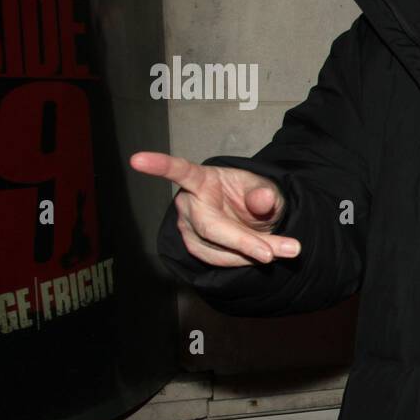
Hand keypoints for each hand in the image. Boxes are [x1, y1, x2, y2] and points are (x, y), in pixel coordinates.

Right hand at [131, 151, 299, 266]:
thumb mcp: (266, 189)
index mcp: (201, 179)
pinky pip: (218, 259)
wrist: (254, 214)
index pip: (179, 170)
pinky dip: (242, 260)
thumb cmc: (254, 195)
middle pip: (210, 227)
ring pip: (215, 249)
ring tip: (281, 251)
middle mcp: (189, 203)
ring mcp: (188, 227)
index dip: (159, 165)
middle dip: (243, 242)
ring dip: (248, 254)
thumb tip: (263, 199)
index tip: (137, 160)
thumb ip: (265, 194)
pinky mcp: (194, 246)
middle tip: (272, 253)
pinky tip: (261, 255)